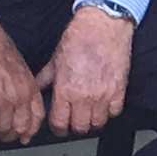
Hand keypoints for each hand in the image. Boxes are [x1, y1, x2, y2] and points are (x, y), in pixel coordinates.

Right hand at [0, 17, 46, 144]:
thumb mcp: (16, 64)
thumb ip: (20, 80)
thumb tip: (15, 92)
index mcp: (29, 84)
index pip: (37, 115)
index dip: (32, 128)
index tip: (26, 135)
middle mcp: (22, 92)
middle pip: (23, 124)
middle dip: (15, 135)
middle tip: (7, 138)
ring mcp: (8, 96)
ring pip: (7, 125)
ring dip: (0, 132)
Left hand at [37, 7, 134, 138]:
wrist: (103, 27)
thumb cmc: (80, 38)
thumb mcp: (55, 58)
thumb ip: (46, 78)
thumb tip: (38, 89)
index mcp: (66, 89)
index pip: (60, 122)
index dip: (58, 128)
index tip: (59, 127)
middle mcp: (85, 96)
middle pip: (80, 127)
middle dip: (75, 126)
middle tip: (73, 120)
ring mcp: (104, 95)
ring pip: (98, 123)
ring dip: (92, 120)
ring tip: (88, 113)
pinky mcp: (119, 91)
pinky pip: (114, 112)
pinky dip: (108, 111)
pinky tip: (103, 103)